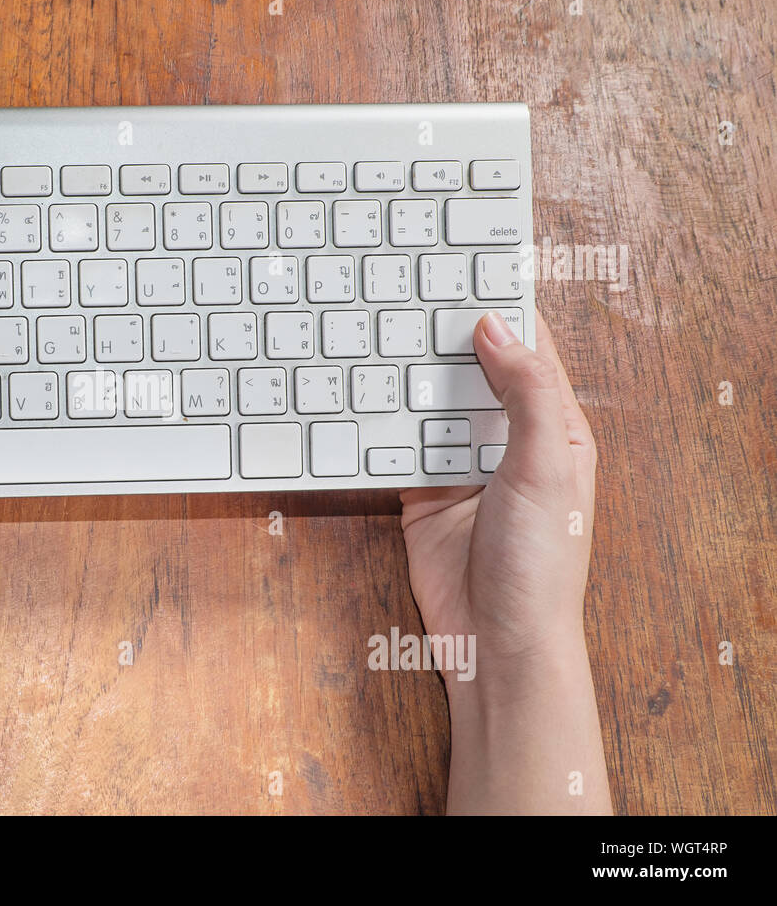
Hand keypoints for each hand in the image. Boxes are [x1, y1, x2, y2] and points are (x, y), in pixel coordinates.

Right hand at [399, 311, 609, 812]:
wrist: (496, 642)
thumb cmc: (541, 564)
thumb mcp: (543, 467)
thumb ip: (524, 394)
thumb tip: (494, 328)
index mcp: (550, 428)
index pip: (528, 351)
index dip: (502, 308)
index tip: (468, 265)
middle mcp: (505, 439)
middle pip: (471, 370)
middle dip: (442, 333)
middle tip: (405, 288)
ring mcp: (461, 464)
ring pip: (428, 401)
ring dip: (406, 372)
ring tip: (376, 326)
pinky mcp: (422, 490)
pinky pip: (395, 442)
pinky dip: (377, 419)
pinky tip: (358, 390)